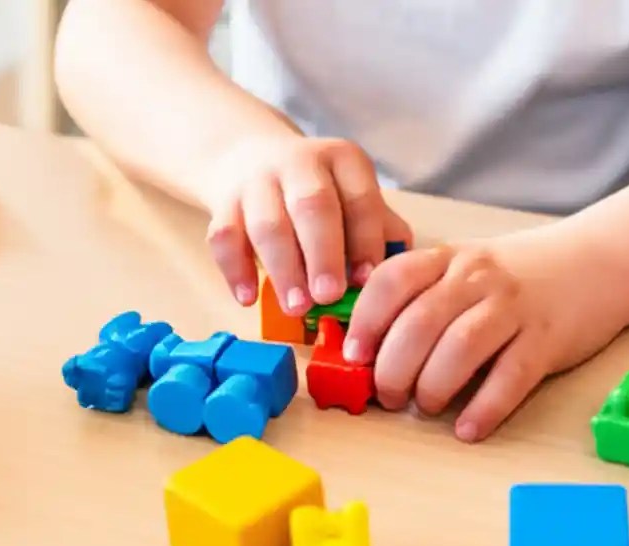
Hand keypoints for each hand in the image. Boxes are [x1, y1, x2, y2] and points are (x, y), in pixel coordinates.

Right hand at [200, 133, 412, 313]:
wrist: (250, 155)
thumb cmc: (320, 191)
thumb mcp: (354, 194)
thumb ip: (378, 229)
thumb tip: (405, 271)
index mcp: (344, 160)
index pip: (360, 199)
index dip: (365, 240)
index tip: (366, 280)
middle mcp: (301, 163)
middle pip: (312, 207)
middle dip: (322, 254)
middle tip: (328, 296)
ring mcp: (258, 180)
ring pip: (267, 224)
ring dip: (283, 269)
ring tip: (295, 307)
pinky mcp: (224, 201)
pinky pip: (223, 236)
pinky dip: (234, 269)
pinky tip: (247, 297)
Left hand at [342, 236, 622, 440]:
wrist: (598, 262)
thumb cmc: (521, 274)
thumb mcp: (469, 266)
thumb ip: (425, 293)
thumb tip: (369, 343)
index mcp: (451, 259)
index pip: (394, 281)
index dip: (366, 321)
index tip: (355, 355)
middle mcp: (479, 278)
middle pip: (420, 323)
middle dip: (393, 368)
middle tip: (388, 396)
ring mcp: (515, 308)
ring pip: (460, 348)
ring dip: (433, 387)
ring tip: (426, 407)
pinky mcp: (547, 339)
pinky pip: (510, 377)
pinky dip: (484, 408)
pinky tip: (467, 428)